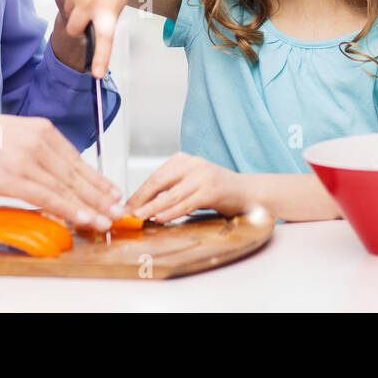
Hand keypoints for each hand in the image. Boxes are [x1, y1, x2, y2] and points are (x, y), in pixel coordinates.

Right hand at [0, 107, 125, 229]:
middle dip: (101, 196)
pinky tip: (84, 217)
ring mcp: (26, 159)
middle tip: (119, 210)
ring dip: (91, 207)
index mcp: (42, 129)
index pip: (77, 160)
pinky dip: (69, 209)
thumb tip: (59, 172)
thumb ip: (39, 149)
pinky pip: (47, 197)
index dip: (97, 179)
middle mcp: (39, 142)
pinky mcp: (11, 177)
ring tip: (108, 220)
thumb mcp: (16, 132)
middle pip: (76, 174)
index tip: (113, 193)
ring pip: (66, 188)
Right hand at [54, 0, 135, 78]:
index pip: (105, 39)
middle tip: (90, 9)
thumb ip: (102, 15)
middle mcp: (91, 3)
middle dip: (78, 25)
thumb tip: (79, 27)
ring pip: (68, 13)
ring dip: (74, 6)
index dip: (100, 58)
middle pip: (75, 30)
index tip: (96, 75)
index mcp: (110, 9)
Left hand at [124, 152, 247, 223]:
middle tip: (128, 211)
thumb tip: (145, 204)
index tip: (127, 205)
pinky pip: (186, 203)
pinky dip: (171, 212)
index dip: (139, 192)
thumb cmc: (219, 190)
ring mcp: (203, 176)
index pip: (156, 176)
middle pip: (159, 181)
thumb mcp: (192, 183)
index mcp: (184, 160)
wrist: (249, 192)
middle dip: (142, 198)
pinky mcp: (212, 190)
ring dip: (153, 207)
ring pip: (171, 194)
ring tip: (139, 216)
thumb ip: (172, 189)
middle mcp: (193, 163)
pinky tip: (161, 218)